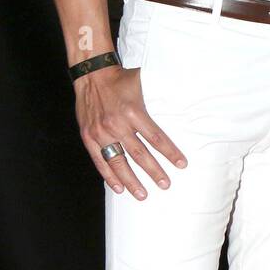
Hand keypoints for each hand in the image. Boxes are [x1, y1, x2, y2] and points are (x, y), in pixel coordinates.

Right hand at [74, 65, 185, 198]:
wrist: (91, 74)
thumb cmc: (120, 79)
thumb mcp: (143, 84)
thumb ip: (157, 98)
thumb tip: (180, 104)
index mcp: (134, 112)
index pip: (156, 138)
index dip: (170, 152)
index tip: (181, 164)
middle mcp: (118, 125)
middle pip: (140, 154)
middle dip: (154, 171)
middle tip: (165, 185)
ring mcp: (102, 133)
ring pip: (119, 162)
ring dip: (132, 180)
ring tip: (143, 194)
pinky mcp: (89, 137)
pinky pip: (100, 160)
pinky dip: (109, 175)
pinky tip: (118, 187)